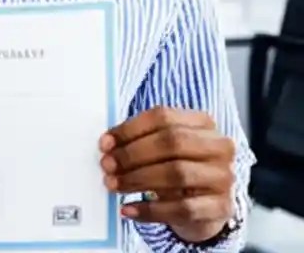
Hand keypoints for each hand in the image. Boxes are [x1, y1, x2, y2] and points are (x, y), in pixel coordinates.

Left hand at [101, 106, 236, 241]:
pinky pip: (183, 208)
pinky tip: (129, 209)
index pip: (163, 118)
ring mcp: (223, 177)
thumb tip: (107, 146)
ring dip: (138, 179)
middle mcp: (218, 147)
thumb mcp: (160, 150)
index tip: (104, 143)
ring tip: (113, 185)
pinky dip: (151, 210)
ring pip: (178, 174)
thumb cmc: (175, 169)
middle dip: (133, 154)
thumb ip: (137, 142)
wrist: (203, 207)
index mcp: (202, 124)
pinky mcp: (221, 207)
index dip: (130, 130)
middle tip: (107, 166)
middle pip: (173, 143)